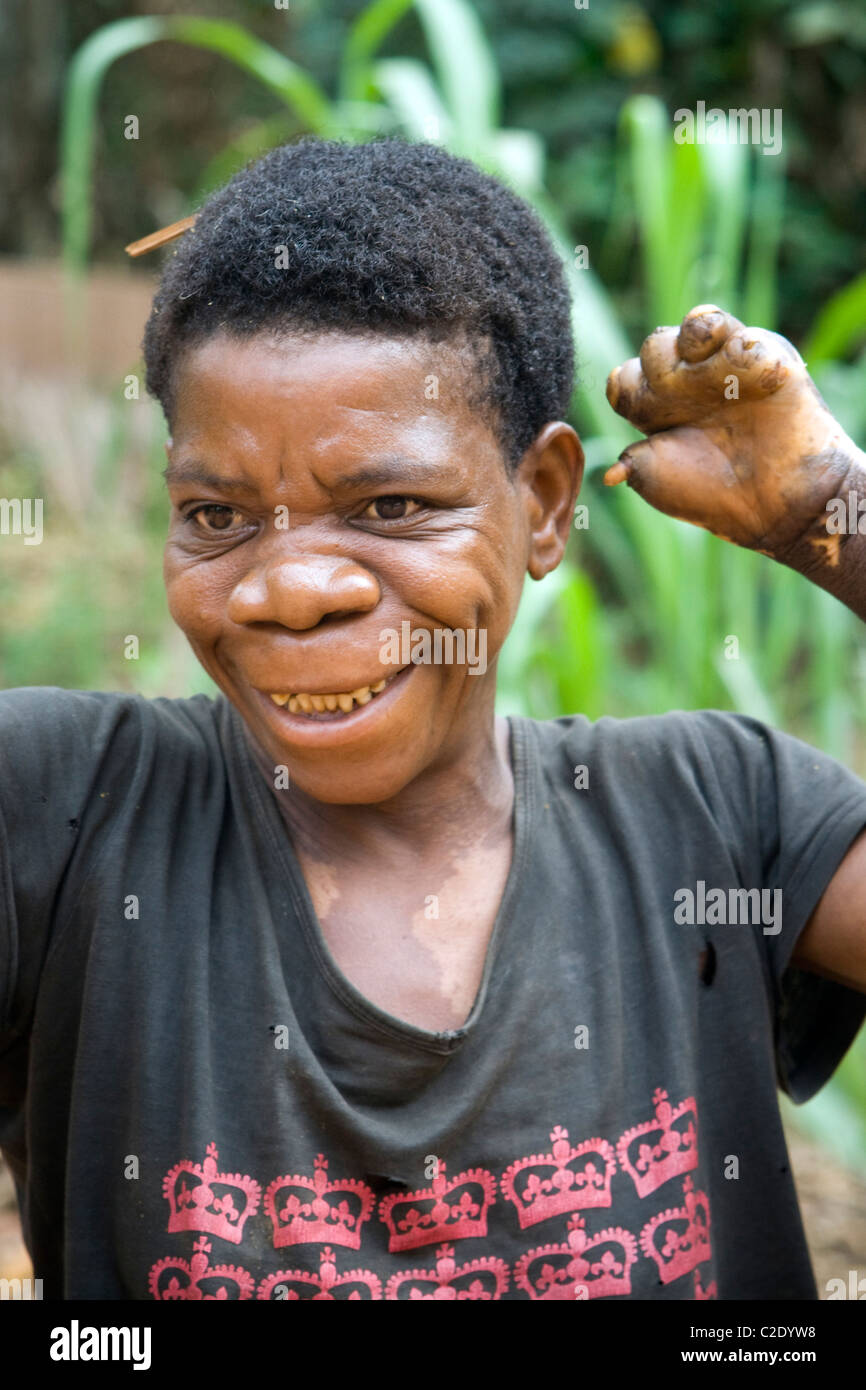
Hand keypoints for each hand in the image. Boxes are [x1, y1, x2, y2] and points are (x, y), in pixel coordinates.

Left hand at [603, 304, 864, 562]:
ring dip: (696, 340)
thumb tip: (606, 474)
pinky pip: (744, 334)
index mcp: (656, 408)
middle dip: (661, 364)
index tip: (642, 410)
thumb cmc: (714, 498)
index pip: (625, 378)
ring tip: (708, 372)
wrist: (776, 505)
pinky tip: (748, 375)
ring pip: (698, 324)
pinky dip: (742, 348)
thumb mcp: (659, 481)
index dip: (628, 385)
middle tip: (680, 396)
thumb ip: (632, 462)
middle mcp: (686, 383)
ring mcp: (724, 367)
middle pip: (656, 345)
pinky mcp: (765, 358)